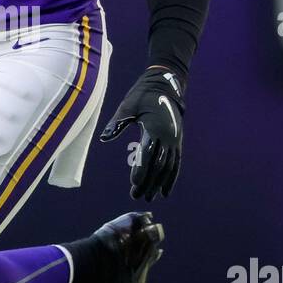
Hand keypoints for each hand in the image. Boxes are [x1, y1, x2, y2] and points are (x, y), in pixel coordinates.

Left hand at [100, 65, 184, 200]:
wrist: (165, 85)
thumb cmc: (143, 95)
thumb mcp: (128, 105)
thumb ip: (117, 123)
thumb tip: (104, 138)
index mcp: (155, 128)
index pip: (148, 153)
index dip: (141, 169)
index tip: (134, 183)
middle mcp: (168, 136)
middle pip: (159, 165)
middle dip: (148, 182)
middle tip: (136, 196)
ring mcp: (175, 140)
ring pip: (168, 167)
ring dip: (159, 184)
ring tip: (148, 197)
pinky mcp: (177, 142)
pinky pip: (176, 163)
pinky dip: (171, 178)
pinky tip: (165, 191)